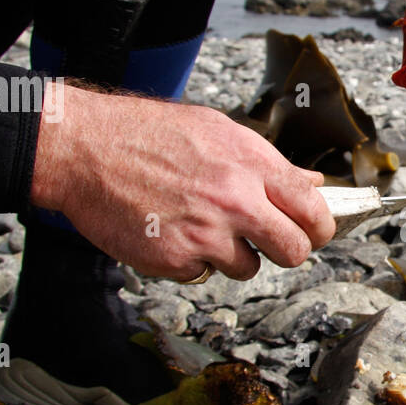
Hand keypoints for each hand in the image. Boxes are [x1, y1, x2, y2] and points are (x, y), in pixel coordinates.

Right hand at [30, 83, 335, 280]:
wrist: (84, 148)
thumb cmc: (148, 133)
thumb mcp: (217, 131)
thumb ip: (267, 162)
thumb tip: (312, 184)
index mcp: (252, 164)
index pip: (313, 209)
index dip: (320, 227)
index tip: (314, 233)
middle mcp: (235, 200)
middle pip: (294, 250)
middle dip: (285, 250)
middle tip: (266, 241)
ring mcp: (205, 233)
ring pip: (247, 268)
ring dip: (230, 255)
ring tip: (198, 223)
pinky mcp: (175, 259)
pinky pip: (202, 273)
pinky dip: (190, 260)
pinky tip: (168, 230)